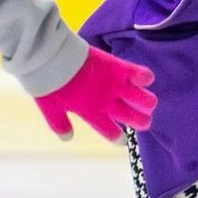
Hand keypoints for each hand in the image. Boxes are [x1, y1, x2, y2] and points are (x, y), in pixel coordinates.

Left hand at [35, 47, 156, 140]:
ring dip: (148, 103)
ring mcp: (116, 85)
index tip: (122, 140)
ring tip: (148, 103)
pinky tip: (146, 79)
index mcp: (91, 113)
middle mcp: (108, 102)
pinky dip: (146, 78)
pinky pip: (141, 75)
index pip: (111, 132)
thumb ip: (59, 125)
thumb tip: (68, 138)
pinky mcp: (119, 67)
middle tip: (143, 120)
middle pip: (135, 118)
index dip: (119, 138)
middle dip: (142, 122)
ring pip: (144, 99)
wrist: (52, 57)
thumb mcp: (50, 109)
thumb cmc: (49, 83)